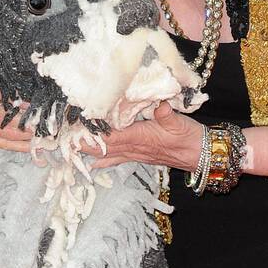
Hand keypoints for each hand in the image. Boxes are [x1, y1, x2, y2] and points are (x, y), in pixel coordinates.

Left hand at [80, 100, 202, 171]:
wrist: (202, 155)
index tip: (77, 129)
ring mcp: (137, 155)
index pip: (112, 136)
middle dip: (85, 145)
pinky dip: (104, 160)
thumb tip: (158, 104)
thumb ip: (166, 112)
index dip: (94, 134)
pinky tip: (94, 164)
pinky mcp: (141, 156)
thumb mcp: (179, 121)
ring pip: (109, 155)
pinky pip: (118, 159)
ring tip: (72, 151)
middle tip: (65, 141)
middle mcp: (135, 148)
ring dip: (91, 153)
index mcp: (141, 137)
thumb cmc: (190, 137)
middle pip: (104, 148)